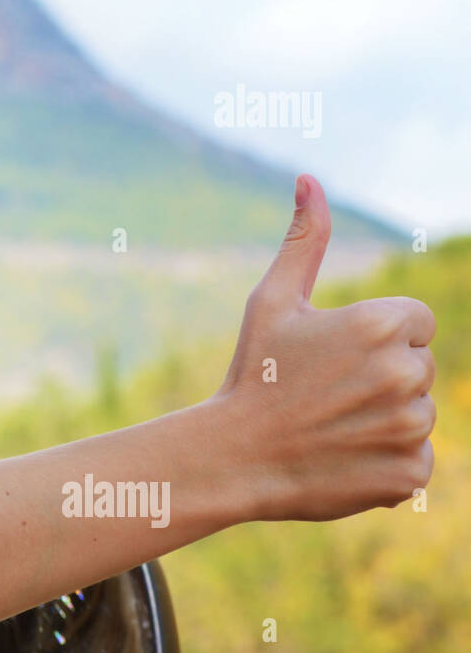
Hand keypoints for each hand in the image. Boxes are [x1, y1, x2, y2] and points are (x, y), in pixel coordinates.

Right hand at [212, 173, 435, 522]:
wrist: (233, 458)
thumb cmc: (253, 373)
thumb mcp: (271, 300)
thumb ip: (304, 239)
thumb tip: (309, 179)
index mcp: (379, 324)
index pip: (416, 323)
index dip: (377, 338)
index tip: (336, 357)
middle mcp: (404, 372)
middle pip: (419, 367)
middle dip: (382, 378)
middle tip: (326, 393)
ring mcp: (410, 426)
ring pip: (418, 413)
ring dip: (385, 420)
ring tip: (332, 426)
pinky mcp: (411, 473)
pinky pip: (417, 461)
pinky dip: (386, 462)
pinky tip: (343, 456)